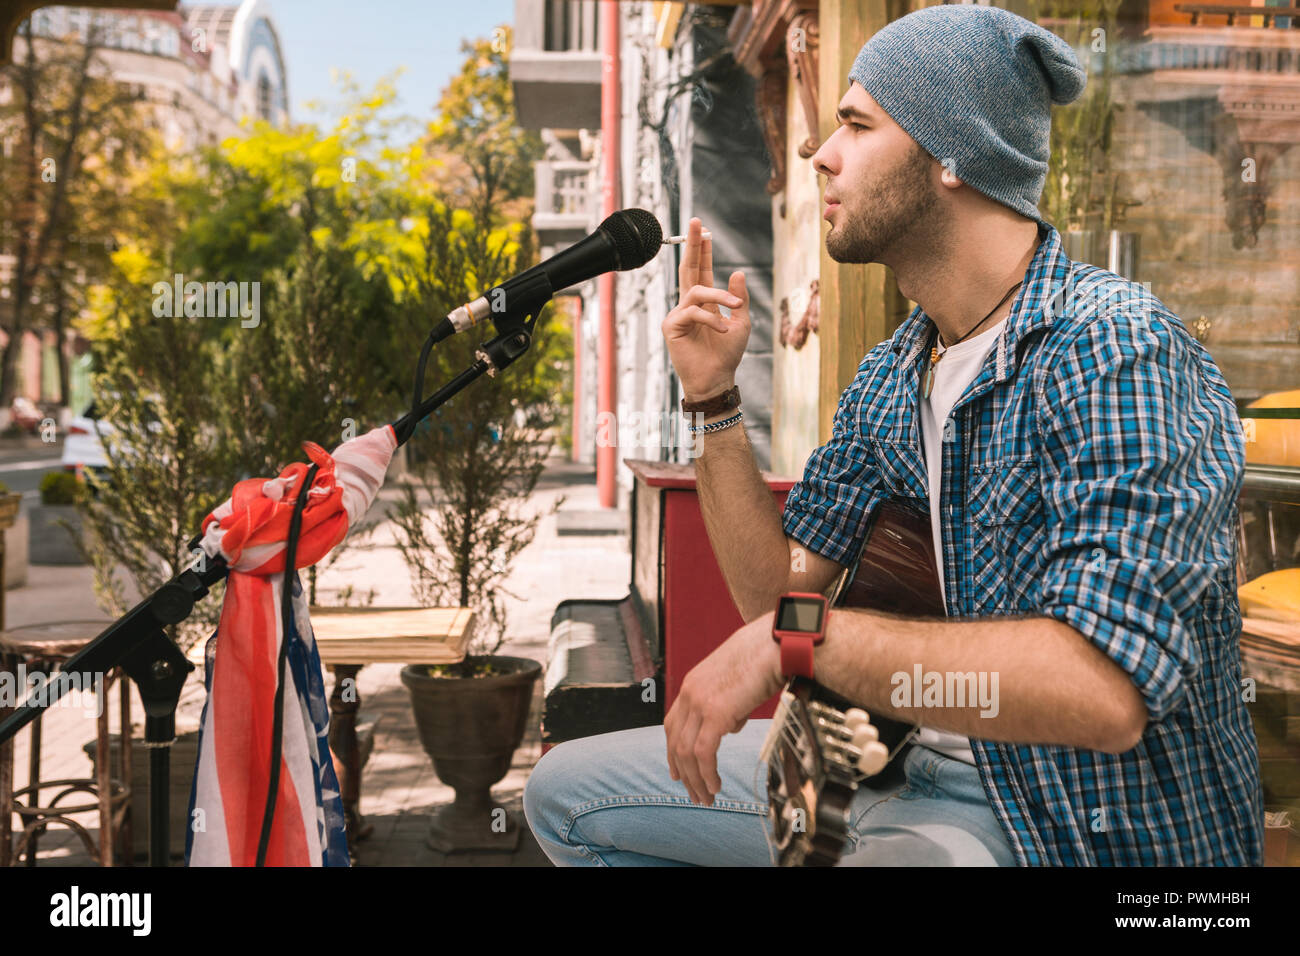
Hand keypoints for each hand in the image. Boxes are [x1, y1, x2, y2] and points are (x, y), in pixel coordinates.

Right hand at [662, 218, 750, 401]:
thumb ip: (738, 298)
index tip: (704, 229)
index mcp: (705, 302)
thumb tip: (738, 272)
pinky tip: (723, 328)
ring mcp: (679, 315)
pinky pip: (693, 312)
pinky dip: (711, 318)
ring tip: (734, 307)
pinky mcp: (672, 326)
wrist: (716, 379)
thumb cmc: (727, 354)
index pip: (702, 270)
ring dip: (719, 295)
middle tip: (696, 222)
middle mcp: (689, 305)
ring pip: (696, 290)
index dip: (703, 250)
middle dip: (693, 244)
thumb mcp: (741, 322)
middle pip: (689, 268)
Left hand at [664, 611, 783, 805]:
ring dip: (695, 780)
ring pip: (686, 752)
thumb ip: (729, 704)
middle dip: (683, 772)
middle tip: (693, 794)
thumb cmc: (765, 657)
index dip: (673, 751)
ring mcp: (700, 702)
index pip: (672, 724)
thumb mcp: (738, 683)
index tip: (678, 772)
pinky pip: (703, 753)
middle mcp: (689, 693)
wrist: (776, 643)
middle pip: (675, 742)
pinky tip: (715, 786)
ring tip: (706, 798)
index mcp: (692, 684)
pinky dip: (707, 774)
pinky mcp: (715, 713)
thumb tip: (730, 726)